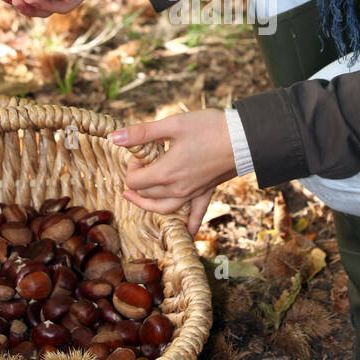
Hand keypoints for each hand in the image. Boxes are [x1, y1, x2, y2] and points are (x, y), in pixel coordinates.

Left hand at [109, 110, 235, 236]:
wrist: (244, 137)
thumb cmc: (209, 127)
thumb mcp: (172, 125)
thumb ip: (141, 133)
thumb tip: (114, 137)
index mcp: (165, 173)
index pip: (134, 181)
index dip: (131, 166)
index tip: (140, 151)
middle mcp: (177, 188)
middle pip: (146, 193)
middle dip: (137, 179)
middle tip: (142, 161)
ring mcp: (192, 193)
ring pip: (163, 208)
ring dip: (147, 204)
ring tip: (136, 198)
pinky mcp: (206, 192)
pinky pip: (195, 215)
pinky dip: (188, 226)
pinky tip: (186, 234)